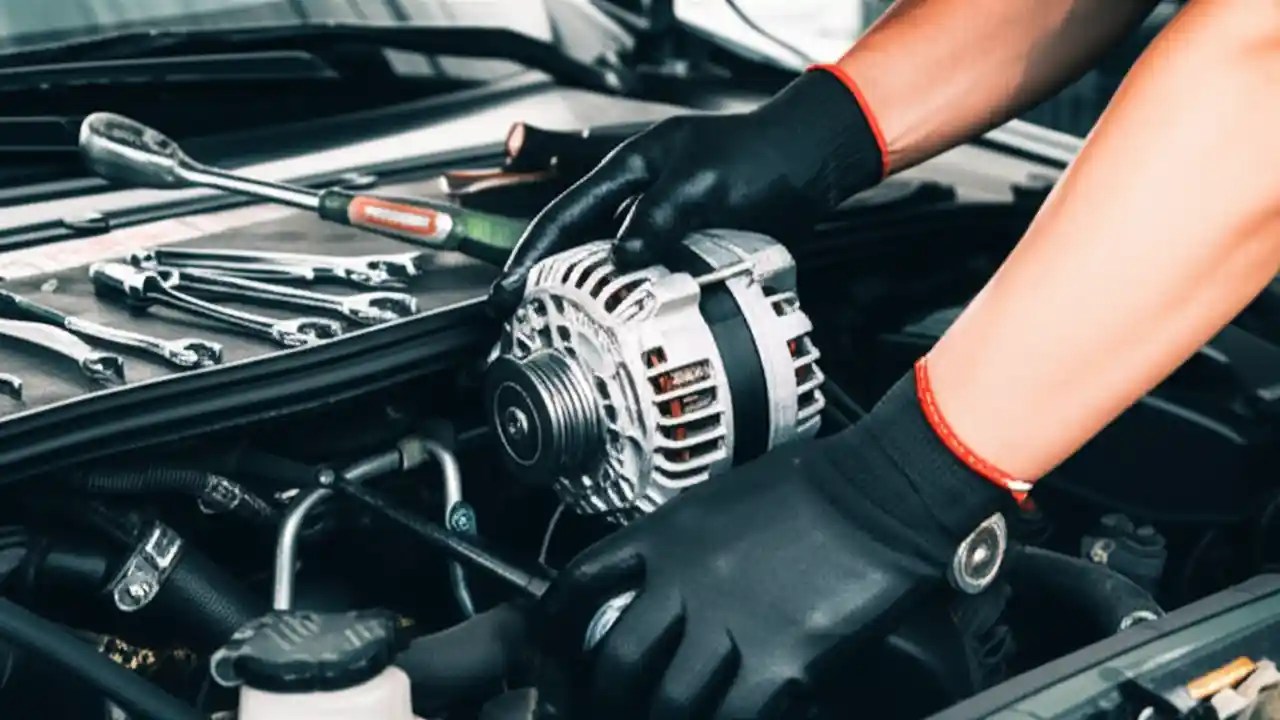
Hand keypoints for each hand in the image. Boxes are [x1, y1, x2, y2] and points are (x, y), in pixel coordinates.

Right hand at [489, 67, 884, 316]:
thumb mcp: (702, 182)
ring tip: (574, 332)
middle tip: (530, 322)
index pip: (565, 213)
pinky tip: (635, 327)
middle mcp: (641, 198)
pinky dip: (640, 302)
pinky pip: (653, 279)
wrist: (813, 163)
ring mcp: (665, 224)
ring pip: (617, 268)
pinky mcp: (690, 248)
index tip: (508, 291)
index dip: (533, 254)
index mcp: (631, 170)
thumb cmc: (762, 155)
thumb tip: (622, 259)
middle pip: (582, 245)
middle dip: (553, 283)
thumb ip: (659, 217)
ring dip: (598, 298)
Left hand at [536, 373, 1007, 719]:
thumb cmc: (813, 487)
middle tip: (610, 708)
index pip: (580, 586)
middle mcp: (686, 582)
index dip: (556, 630)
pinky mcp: (782, 661)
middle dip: (605, 697)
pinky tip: (737, 717)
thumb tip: (656, 585)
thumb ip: (679, 546)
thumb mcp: (720, 500)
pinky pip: (734, 717)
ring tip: (669, 718)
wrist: (882, 491)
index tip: (555, 653)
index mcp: (665, 535)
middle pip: (617, 661)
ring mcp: (731, 624)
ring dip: (664, 718)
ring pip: (668, 702)